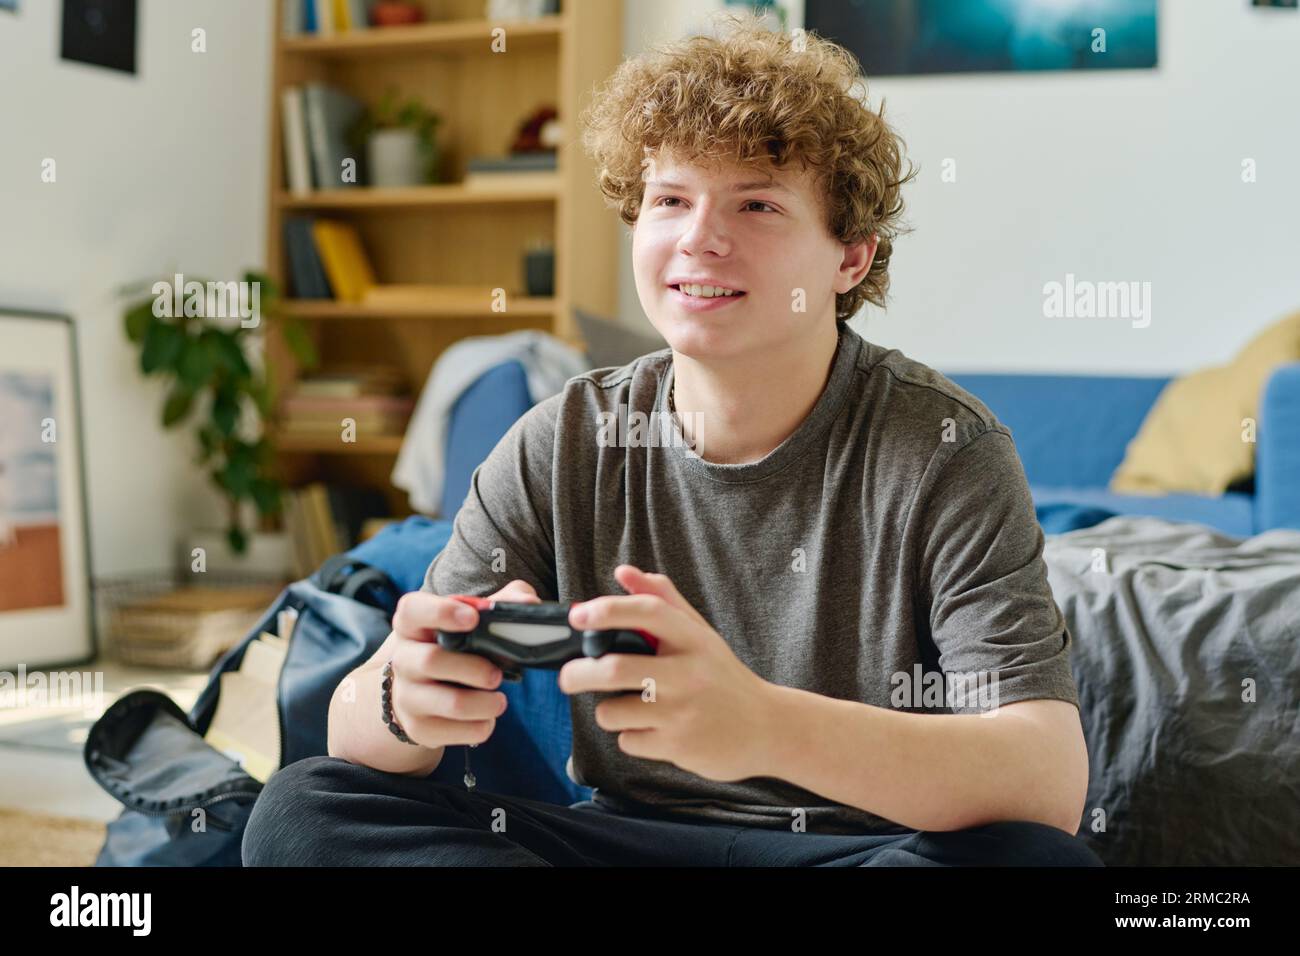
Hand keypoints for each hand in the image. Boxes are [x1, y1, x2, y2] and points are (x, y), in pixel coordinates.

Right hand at [386, 579, 540, 749]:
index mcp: (412, 624)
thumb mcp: (469, 620)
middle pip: (431, 661)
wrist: (419, 691)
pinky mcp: (419, 727)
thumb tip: (529, 603)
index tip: (473, 618)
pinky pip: (456, 732)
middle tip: (497, 674)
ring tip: (500, 700)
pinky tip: (486, 716)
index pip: (413, 609)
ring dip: (485, 703)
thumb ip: (502, 603)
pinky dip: (481, 726)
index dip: (441, 611)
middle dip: (474, 668)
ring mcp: (407, 696)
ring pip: (450, 703)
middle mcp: (403, 658)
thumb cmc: (453, 646)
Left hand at [558, 565, 776, 782]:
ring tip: (628, 707)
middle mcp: (689, 674)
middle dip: (578, 673)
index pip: (648, 613)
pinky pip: (628, 741)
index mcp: (693, 640)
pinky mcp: (678, 746)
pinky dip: (630, 736)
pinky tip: (654, 730)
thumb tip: (623, 572)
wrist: (768, 729)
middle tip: (567, 676)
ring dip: (609, 711)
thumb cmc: (723, 677)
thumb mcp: (700, 635)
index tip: (578, 615)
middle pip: (615, 669)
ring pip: (613, 711)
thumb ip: (662, 600)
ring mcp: (683, 712)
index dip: (608, 610)